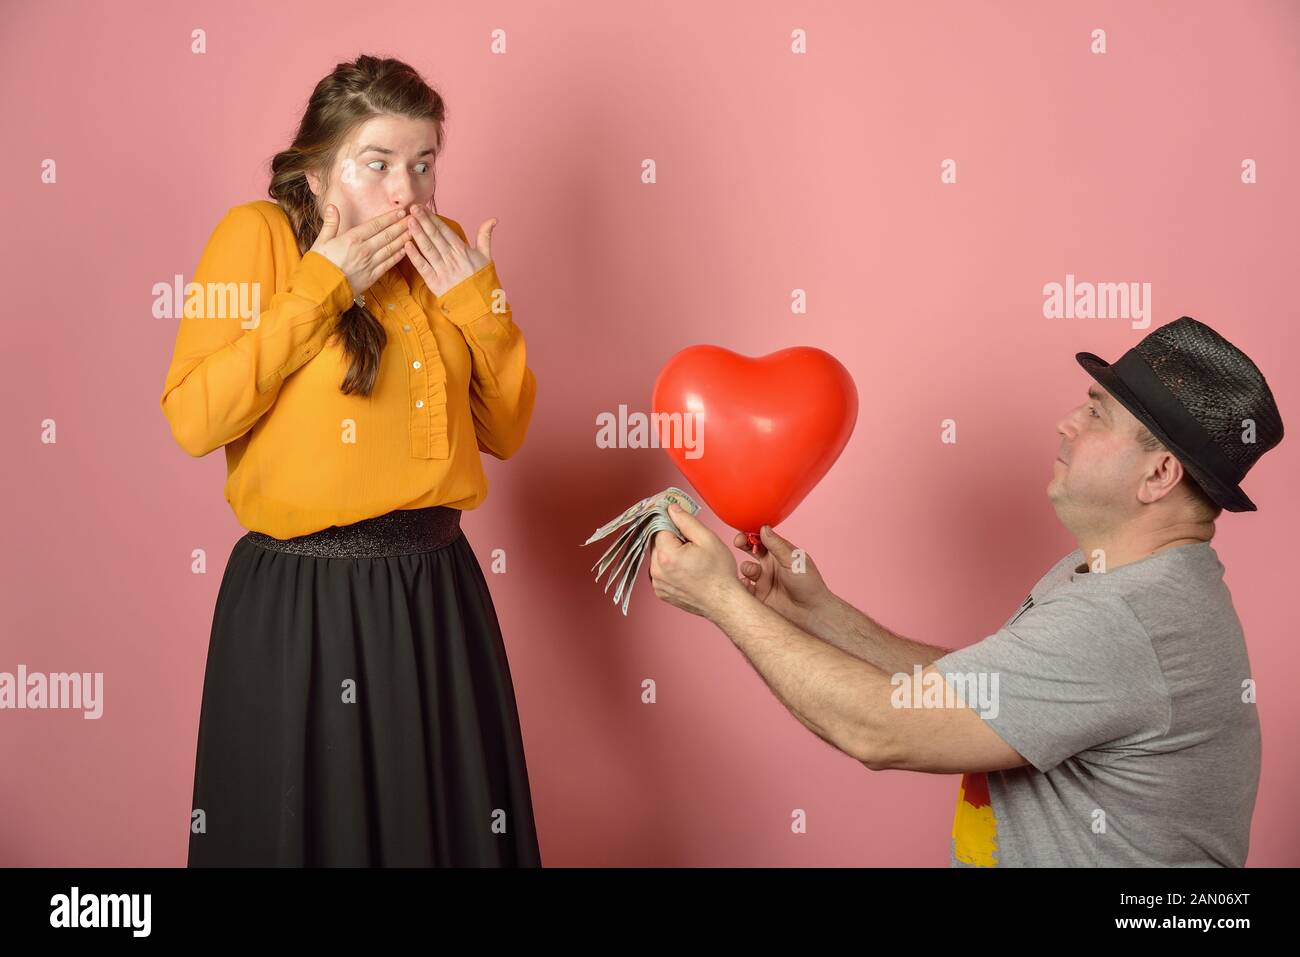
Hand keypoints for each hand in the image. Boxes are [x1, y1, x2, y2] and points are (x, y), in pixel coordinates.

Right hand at [309, 204, 410, 303]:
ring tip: (414, 231)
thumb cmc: (318, 265)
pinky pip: (389, 264)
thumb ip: (330, 223)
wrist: (320, 291)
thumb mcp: (321, 241)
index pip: (376, 225)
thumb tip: (333, 206)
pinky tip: (406, 250)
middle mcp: (364, 250)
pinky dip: (399, 255)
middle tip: (414, 218)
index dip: (390, 217)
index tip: (401, 211)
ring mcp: (370, 264)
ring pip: (391, 248)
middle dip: (402, 226)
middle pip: (388, 235)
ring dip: (404, 239)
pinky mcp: (373, 276)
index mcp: (352, 238)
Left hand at [403, 200, 495, 295]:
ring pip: (428, 249)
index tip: (424, 207)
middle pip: (436, 237)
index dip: (434, 219)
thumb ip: (485, 236)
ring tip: (409, 221)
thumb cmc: (482, 280)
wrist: (481, 305)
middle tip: (413, 208)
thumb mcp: (486, 256)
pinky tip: (407, 245)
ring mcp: (443, 271)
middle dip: (424, 221)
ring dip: (418, 235)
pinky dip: (415, 257)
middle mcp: (452, 259)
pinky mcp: (436, 284)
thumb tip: (493, 219)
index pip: (445, 231)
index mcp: (463, 250)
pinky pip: (423, 268)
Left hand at [649, 503, 749, 619]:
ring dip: (670, 553)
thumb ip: (686, 521)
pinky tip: (687, 571)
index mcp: (667, 555)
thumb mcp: (707, 539)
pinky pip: (661, 571)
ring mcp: (658, 583)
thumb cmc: (720, 573)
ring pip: (659, 557)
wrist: (724, 603)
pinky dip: (670, 567)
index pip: (660, 527)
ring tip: (692, 560)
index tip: (681, 521)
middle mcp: (657, 571)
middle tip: (692, 545)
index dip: (672, 522)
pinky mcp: (661, 592)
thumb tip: (672, 509)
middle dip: (672, 538)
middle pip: (658, 542)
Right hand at [732, 525, 831, 627]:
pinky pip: (744, 588)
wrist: (811, 613)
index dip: (753, 532)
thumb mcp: (794, 561)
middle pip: (751, 549)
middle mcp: (770, 566)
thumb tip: (763, 528)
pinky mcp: (758, 596)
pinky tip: (747, 585)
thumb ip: (777, 545)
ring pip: (746, 568)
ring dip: (747, 567)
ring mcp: (763, 581)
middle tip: (739, 542)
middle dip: (743, 543)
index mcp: (780, 554)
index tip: (747, 531)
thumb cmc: (809, 585)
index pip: (764, 538)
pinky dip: (741, 585)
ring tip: (754, 572)